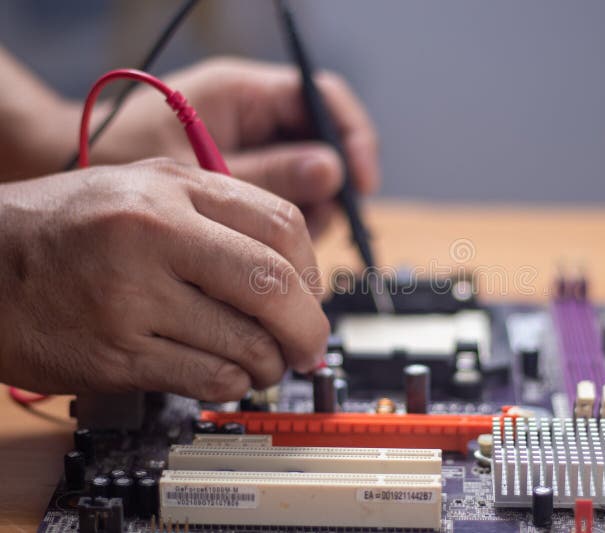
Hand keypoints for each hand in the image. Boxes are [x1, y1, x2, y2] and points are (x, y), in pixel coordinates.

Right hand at [0, 158, 328, 400]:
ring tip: (263, 361)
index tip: (311, 295)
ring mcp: (133, 297)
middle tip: (309, 343)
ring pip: (245, 342)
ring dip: (270, 362)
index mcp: (172, 188)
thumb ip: (219, 214)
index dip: (313, 270)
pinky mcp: (117, 354)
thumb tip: (295, 270)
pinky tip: (226, 374)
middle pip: (274, 286)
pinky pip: (208, 377)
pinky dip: (233, 383)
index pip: (282, 226)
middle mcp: (156, 235)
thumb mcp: (146, 187)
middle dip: (308, 326)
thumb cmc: (68, 226)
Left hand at [92, 57, 379, 237]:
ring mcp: (249, 148)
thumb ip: (267, 174)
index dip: (353, 137)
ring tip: (286, 247)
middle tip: (321, 228)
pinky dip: (287, 227)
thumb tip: (331, 174)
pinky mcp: (243, 178)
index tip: (363, 182)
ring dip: (311, 214)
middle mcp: (252, 116)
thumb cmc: (117, 159)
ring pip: (309, 177)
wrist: (76, 180)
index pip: (322, 97)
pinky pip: (284, 199)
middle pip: (323, 143)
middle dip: (331, 190)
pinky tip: (269, 251)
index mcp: (241, 93)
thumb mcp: (197, 172)